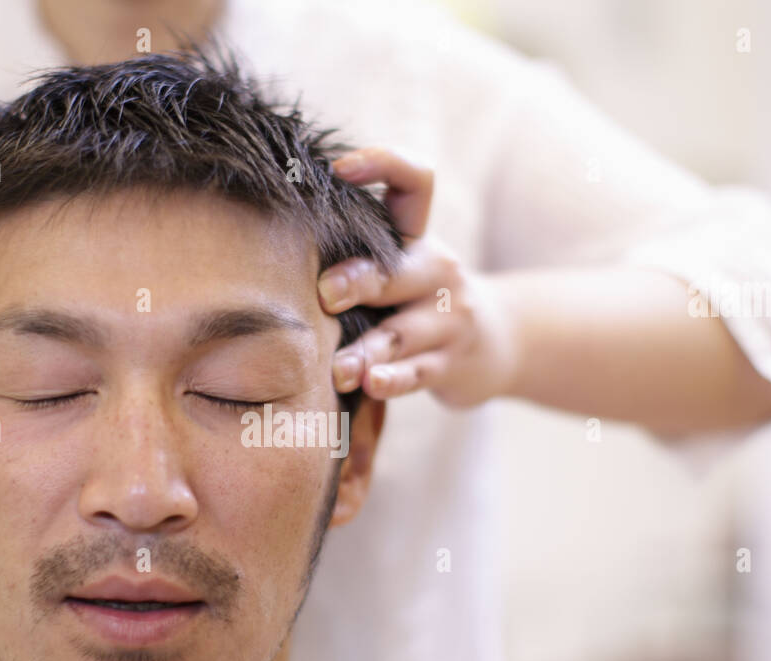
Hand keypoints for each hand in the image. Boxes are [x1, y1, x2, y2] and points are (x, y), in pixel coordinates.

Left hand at [320, 148, 515, 408]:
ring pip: (402, 333)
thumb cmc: (419, 299)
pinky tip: (371, 385)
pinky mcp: (449, 364)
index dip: (384, 164)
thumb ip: (357, 251)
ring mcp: (447, 319)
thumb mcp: (401, 264)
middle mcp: (437, 270)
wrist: (496, 343)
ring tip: (338, 369)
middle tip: (325, 293)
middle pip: (399, 269)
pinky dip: (393, 381)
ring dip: (367, 350)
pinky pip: (418, 374)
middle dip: (361, 280)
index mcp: (418, 238)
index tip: (339, 169)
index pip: (415, 182)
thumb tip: (273, 231)